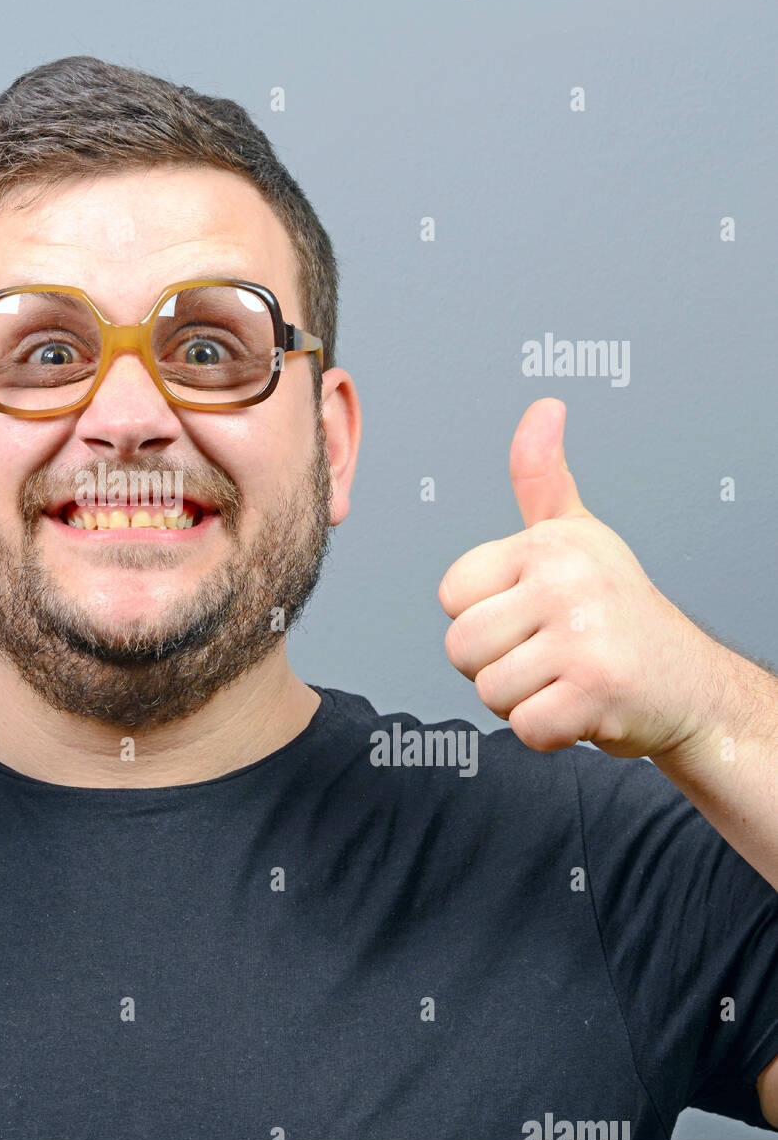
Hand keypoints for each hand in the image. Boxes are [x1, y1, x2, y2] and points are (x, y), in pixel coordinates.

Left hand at [438, 398, 710, 759]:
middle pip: (461, 649)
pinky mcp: (597, 691)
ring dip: (523, 700)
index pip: (451, 596)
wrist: (688, 683)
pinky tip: (584, 707)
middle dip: (498, 666)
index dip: (483, 618)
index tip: (531, 615)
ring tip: (567, 678)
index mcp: (546, 543)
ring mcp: (583, 636)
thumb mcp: (577, 533)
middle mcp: (565, 581)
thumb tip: (543, 408)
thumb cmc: (618, 609)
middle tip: (551, 655)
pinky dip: (550, 732)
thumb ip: (542, 477)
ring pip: (488, 691)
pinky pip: (524, 727)